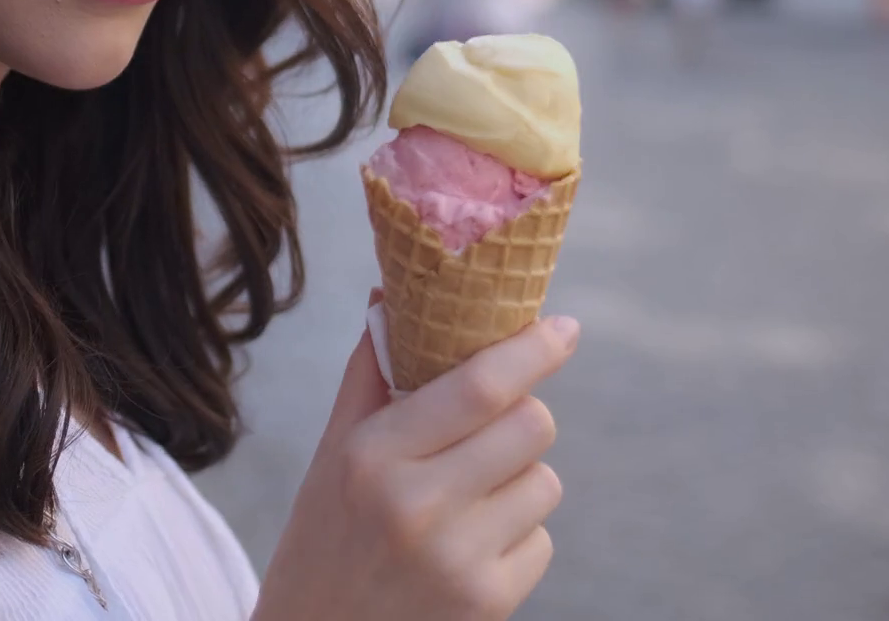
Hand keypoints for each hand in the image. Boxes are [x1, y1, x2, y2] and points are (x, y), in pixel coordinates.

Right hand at [254, 293, 578, 620]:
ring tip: (468, 503)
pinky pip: (541, 540)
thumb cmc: (323, 544)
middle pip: (531, 426)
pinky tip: (469, 552)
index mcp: (374, 455)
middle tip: (493, 432)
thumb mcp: (329, 458)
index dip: (533, 350)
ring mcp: (458, 557)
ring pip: (544, 482)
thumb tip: (391, 297)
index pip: (480, 386)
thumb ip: (368, 378)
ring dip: (519, 482)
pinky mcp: (489, 601)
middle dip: (523, 418)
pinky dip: (517, 538)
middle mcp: (417, 504)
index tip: (565, 328)